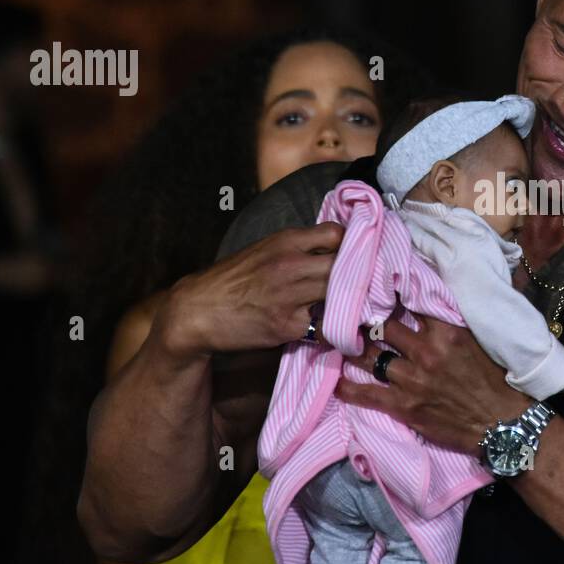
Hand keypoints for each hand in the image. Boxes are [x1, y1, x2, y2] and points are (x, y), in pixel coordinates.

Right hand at [157, 223, 344, 357]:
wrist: (198, 310)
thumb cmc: (233, 279)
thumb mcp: (264, 249)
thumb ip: (298, 247)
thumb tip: (337, 247)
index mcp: (285, 241)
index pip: (336, 234)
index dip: (351, 246)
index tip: (357, 257)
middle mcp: (289, 265)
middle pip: (344, 265)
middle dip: (357, 275)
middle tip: (364, 286)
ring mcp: (289, 296)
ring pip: (340, 295)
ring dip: (350, 302)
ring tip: (353, 307)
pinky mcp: (286, 325)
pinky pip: (324, 325)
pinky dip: (332, 328)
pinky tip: (333, 328)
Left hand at [336, 313, 530, 455]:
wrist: (503, 423)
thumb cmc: (495, 380)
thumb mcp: (478, 341)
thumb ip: (452, 322)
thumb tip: (433, 300)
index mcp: (446, 332)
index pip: (410, 303)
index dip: (391, 295)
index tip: (377, 290)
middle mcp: (425, 351)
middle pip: (383, 328)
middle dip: (367, 322)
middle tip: (352, 318)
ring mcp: (412, 380)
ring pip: (371, 357)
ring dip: (354, 350)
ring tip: (340, 343)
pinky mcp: (404, 406)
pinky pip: (367, 394)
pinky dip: (348, 388)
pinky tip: (337, 381)